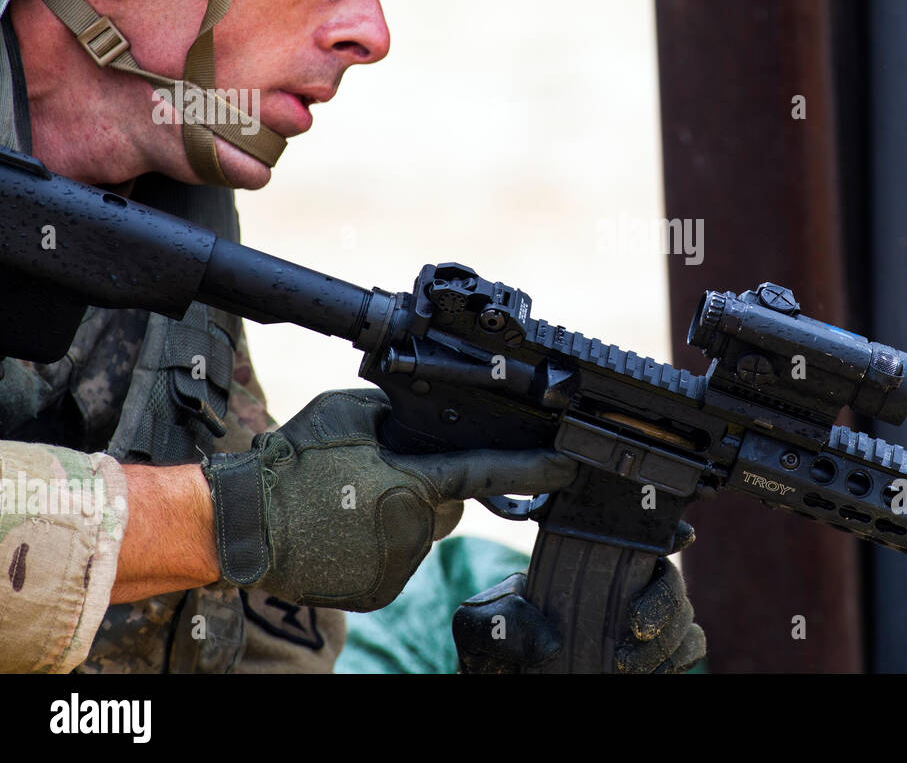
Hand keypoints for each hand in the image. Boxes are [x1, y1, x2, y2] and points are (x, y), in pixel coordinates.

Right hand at [202, 389, 575, 611]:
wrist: (244, 525)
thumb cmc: (292, 466)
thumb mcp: (349, 412)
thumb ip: (396, 411)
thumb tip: (419, 409)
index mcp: (415, 481)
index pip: (490, 473)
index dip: (536, 469)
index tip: (569, 466)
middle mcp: (416, 527)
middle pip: (448, 502)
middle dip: (427, 488)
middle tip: (379, 477)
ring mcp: (399, 564)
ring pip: (422, 533)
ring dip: (400, 518)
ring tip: (348, 505)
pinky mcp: (381, 590)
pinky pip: (397, 560)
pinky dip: (379, 546)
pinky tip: (344, 533)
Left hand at [451, 522, 706, 672]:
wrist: (505, 671)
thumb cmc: (499, 644)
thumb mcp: (484, 623)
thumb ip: (504, 621)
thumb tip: (549, 637)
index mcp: (586, 565)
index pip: (637, 537)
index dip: (668, 531)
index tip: (678, 536)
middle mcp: (621, 588)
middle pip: (672, 581)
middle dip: (663, 602)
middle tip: (635, 628)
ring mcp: (642, 625)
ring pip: (685, 619)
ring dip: (666, 640)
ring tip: (625, 664)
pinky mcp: (655, 659)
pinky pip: (689, 650)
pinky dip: (676, 659)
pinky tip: (644, 671)